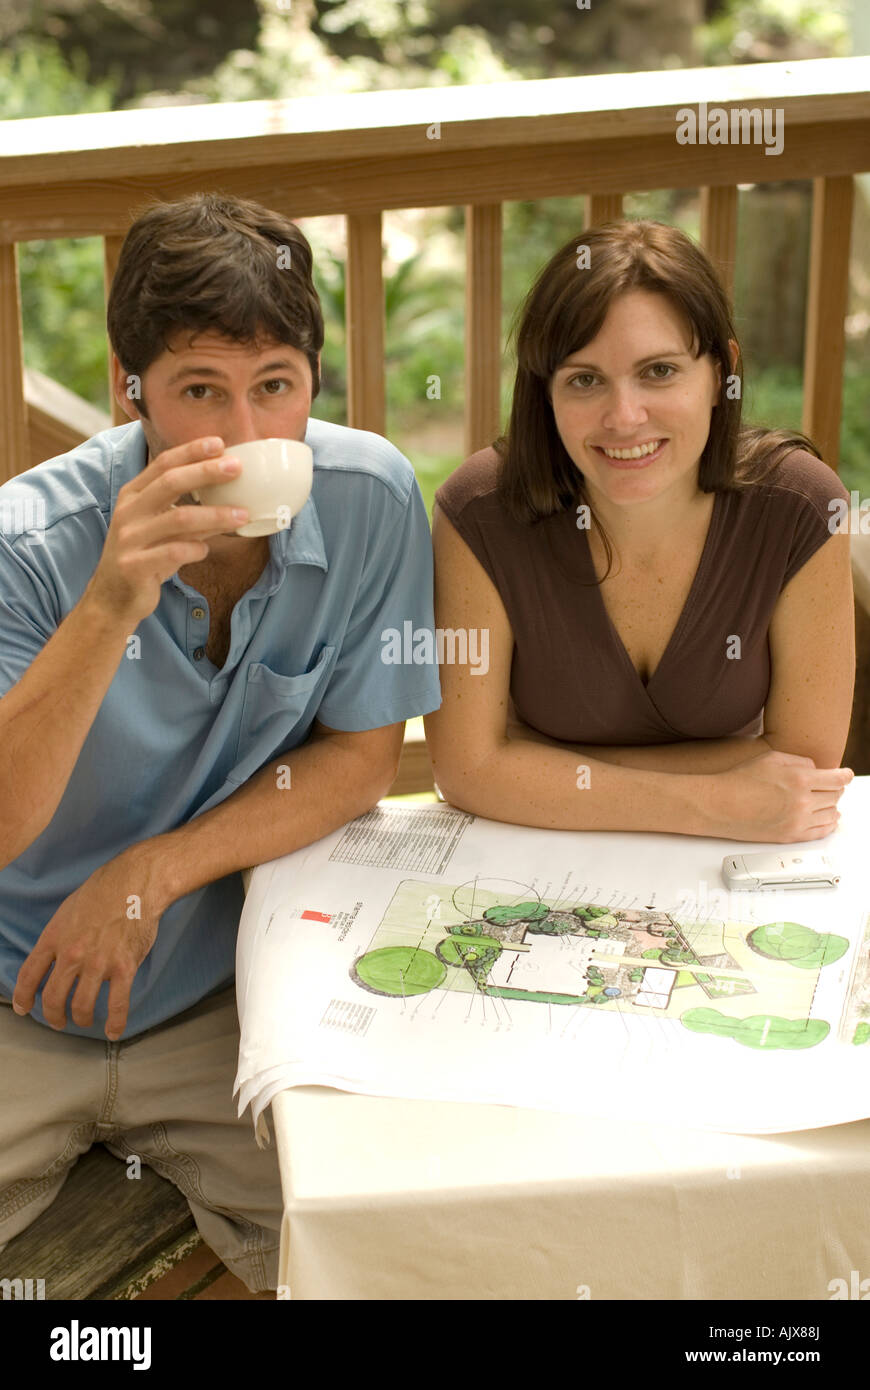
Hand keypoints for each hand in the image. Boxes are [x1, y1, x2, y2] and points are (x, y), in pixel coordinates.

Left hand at [11, 845, 168, 1039]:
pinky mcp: (124, 968)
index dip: (23, 996)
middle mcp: (71, 954)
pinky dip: (115, 1022)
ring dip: (81, 1019)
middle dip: (53, 1016)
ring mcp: (98, 963)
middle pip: (53, 998)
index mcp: (54, 937)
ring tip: (85, 1021)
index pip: (30, 974)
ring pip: (81, 1006)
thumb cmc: (104, 890)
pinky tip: (113, 1031)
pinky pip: (117, 1004)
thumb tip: (57, 954)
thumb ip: (59, 935)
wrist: (135, 883)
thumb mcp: (68, 909)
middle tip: (58, 1021)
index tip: (24, 1008)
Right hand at [84, 435, 249, 627]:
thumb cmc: (144, 557)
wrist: (112, 598)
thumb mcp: (161, 529)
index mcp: (133, 495)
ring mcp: (129, 538)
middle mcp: (129, 512)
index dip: (191, 452)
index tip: (220, 443)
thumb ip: (186, 511)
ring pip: (178, 518)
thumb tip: (229, 497)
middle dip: (206, 472)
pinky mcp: (134, 565)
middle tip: (237, 468)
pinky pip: (173, 552)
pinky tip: (206, 550)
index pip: (163, 464)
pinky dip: (196, 549)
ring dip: (215, 515)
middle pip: (170, 482)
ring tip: (242, 515)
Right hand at [713, 750, 852, 842]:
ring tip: (829, 802)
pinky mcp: (790, 836)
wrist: (719, 805)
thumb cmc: (738, 780)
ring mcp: (797, 821)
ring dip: (832, 807)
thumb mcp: (770, 758)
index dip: (844, 776)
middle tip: (832, 787)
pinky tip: (828, 819)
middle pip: (835, 796)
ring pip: (831, 815)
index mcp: (799, 779)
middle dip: (835, 790)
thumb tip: (815, 770)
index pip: (837, 779)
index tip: (846, 775)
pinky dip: (829, 825)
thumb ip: (799, 761)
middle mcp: (802, 802)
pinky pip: (821, 832)